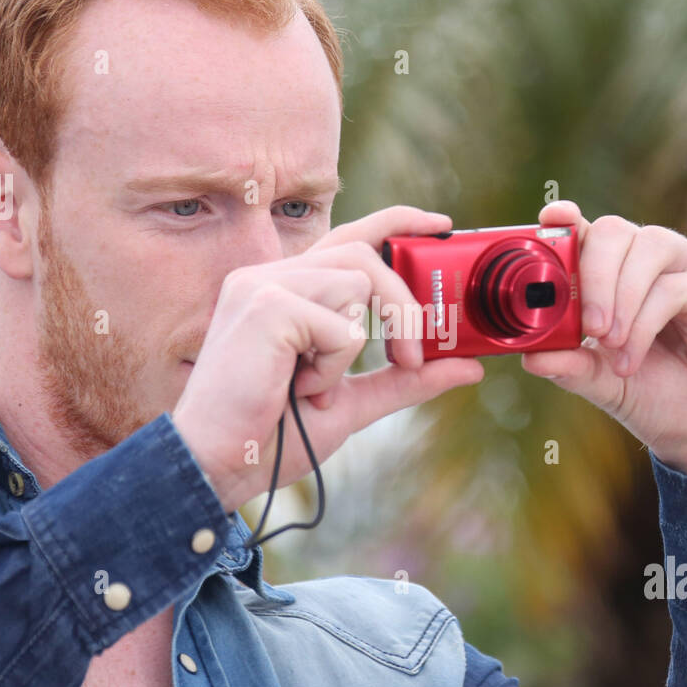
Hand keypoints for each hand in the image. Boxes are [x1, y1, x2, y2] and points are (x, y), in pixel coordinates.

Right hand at [173, 205, 484, 512]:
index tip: (441, 226)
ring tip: (320, 386)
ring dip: (355, 345)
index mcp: (287, 289)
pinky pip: (340, 323)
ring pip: (356, 283)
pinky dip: (333, 365)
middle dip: (402, 305)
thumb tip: (468, 367)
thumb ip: (405, 380)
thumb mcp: (352, 402)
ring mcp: (263, 285)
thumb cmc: (272, 436)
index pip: (350, 235)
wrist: (218, 464)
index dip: (399, 222)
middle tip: (412, 357)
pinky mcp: (265, 307)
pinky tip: (300, 388)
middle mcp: (270, 276)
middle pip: (365, 255)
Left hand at [521, 201, 686, 482]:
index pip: (587, 232)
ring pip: (649, 247)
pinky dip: (646, 321)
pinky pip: (678, 286)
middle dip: (592, 273)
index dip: (565, 221)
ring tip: (610, 343)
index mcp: (615, 277)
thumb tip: (529, 355)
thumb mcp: (603, 385)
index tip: (549, 221)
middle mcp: (650, 265)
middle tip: (588, 326)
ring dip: (622, 295)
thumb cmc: (659, 400)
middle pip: (614, 230)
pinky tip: (632, 358)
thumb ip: (570, 367)